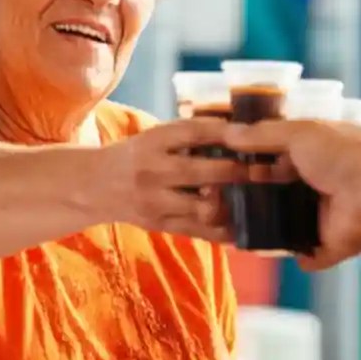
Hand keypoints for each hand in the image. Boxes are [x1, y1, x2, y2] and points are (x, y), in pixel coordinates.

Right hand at [95, 118, 244, 241]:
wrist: (95, 185)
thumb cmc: (137, 155)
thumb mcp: (156, 136)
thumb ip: (190, 134)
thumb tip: (239, 127)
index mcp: (153, 141)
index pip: (194, 132)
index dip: (226, 132)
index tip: (253, 135)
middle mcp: (153, 170)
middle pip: (201, 171)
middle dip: (237, 172)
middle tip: (266, 171)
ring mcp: (155, 201)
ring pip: (201, 207)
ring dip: (232, 204)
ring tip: (257, 199)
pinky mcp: (159, 225)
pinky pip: (197, 232)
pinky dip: (222, 232)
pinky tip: (243, 228)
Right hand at [223, 119, 360, 268]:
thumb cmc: (343, 152)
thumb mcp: (298, 132)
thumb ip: (263, 134)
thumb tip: (229, 133)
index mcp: (318, 151)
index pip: (280, 155)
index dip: (254, 160)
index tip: (225, 166)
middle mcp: (323, 183)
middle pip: (283, 191)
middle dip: (256, 196)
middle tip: (221, 200)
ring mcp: (329, 216)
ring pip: (292, 223)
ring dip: (269, 227)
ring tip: (231, 230)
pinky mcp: (333, 244)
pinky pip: (310, 255)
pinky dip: (297, 257)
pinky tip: (269, 256)